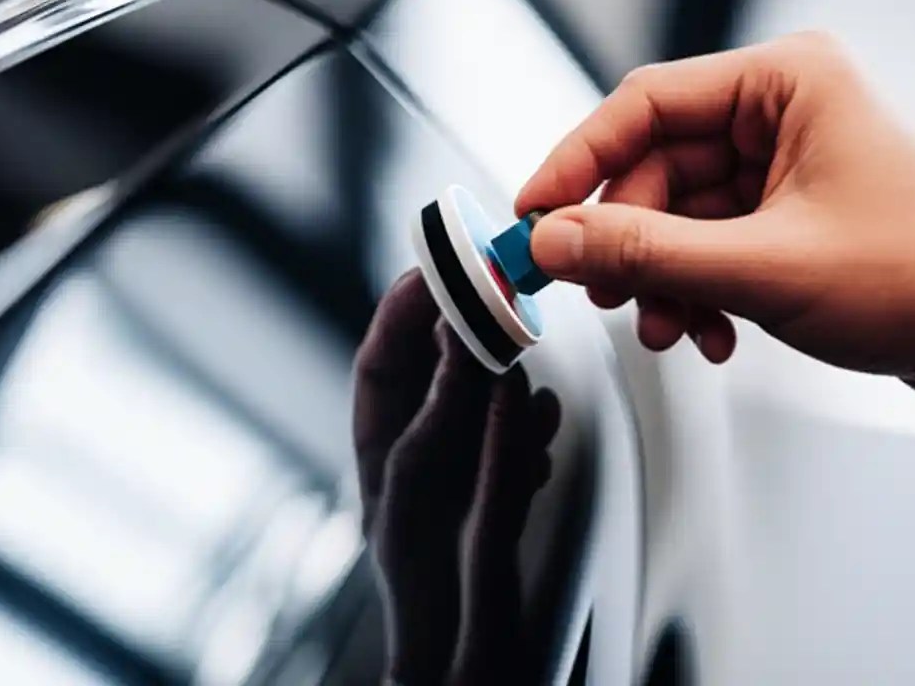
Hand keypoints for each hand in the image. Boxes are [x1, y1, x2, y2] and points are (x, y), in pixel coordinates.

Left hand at [353, 270, 559, 683]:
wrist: (455, 657)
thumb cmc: (421, 589)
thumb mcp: (418, 487)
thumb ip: (439, 410)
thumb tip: (457, 337)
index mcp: (378, 446)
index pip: (382, 359)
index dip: (403, 309)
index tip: (433, 268)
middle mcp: (415, 452)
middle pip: (433, 370)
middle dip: (461, 332)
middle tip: (491, 301)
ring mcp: (457, 471)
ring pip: (476, 399)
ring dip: (498, 376)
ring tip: (516, 367)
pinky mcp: (495, 491)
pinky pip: (511, 437)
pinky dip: (526, 422)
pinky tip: (535, 423)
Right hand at [517, 31, 914, 405]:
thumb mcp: (762, 268)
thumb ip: (645, 253)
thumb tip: (553, 242)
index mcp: (785, 83)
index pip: (643, 106)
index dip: (576, 164)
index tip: (531, 218)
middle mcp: (781, 115)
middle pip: (653, 171)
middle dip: (627, 245)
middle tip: (601, 294)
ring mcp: (784, 168)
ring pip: (676, 218)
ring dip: (661, 281)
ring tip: (670, 329)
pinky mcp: (788, 218)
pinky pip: (707, 247)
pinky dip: (694, 294)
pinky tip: (711, 334)